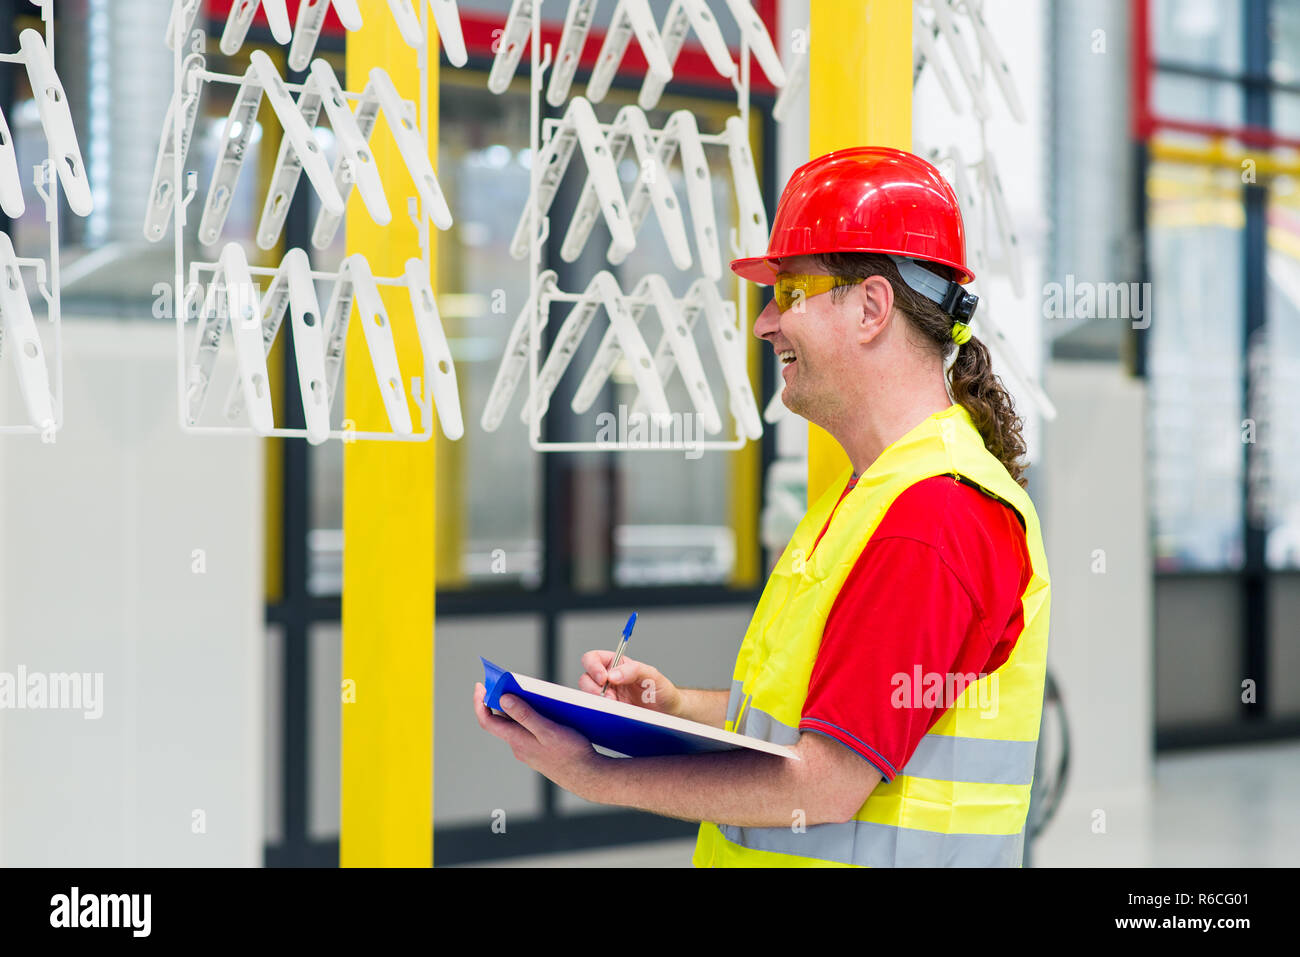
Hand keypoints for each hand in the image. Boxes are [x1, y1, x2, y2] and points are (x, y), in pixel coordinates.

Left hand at [472, 682, 606, 798]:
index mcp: (517, 740)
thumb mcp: (548, 730)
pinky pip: (527, 732)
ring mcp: (528, 751)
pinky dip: (529, 718)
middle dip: (500, 701)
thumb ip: (525, 715)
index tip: (480, 687)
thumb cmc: (571, 754)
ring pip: (516, 726)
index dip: (480, 703)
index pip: (487, 721)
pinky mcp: (539, 752)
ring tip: (528, 693)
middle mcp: (518, 747)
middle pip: (500, 721)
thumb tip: (503, 700)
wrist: (588, 776)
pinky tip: (543, 711)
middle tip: (504, 683)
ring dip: (517, 709)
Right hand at [578, 650, 681, 715]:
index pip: (594, 658)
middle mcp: (609, 679)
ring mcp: (607, 697)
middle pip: (585, 678)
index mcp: (617, 664)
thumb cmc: (662, 691)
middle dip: (594, 688)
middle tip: (609, 696)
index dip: (593, 666)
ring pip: (588, 696)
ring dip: (598, 701)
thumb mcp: (652, 675)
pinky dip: (601, 712)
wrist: (670, 714)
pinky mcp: (609, 712)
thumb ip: (633, 670)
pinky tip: (614, 713)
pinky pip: (596, 711)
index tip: (603, 678)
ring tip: (615, 705)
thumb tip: (612, 674)